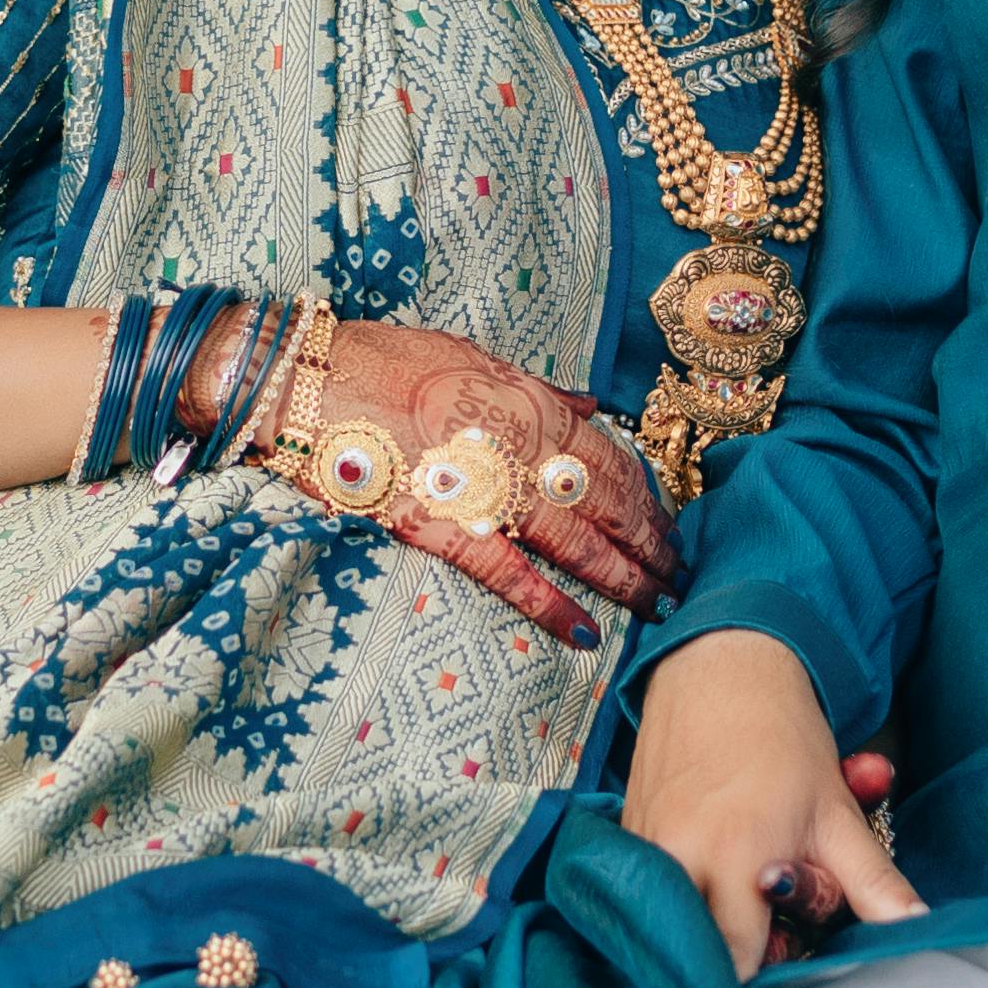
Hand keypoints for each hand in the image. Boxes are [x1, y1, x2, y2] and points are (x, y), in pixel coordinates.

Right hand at [249, 312, 678, 649]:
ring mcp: (484, 490)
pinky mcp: (441, 528)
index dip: (648, 498)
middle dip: (651, 544)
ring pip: (577, 543)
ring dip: (624, 579)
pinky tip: (583, 631)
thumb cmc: (384, 361)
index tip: (669, 524)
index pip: (613, 458)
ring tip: (657, 607)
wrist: (307, 383)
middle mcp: (521, 448)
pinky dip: (550, 605)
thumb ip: (536, 389)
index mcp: (531, 403)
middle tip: (680, 575)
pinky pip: (509, 574)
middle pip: (609, 504)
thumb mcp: (472, 356)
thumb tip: (588, 404)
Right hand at [625, 632, 920, 983]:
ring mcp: (642, 848)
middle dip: (735, 946)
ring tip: (732, 883)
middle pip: (702, 950)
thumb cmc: (784, 744)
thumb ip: (874, 883)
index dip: (768, 965)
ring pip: (669, 920)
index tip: (785, 948)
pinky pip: (642, 890)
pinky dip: (672, 891)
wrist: (723, 671)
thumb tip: (917, 927)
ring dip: (702, 916)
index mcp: (736, 860)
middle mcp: (678, 859)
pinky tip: (700, 864)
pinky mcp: (624, 834)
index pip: (740, 963)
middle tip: (764, 911)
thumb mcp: (838, 817)